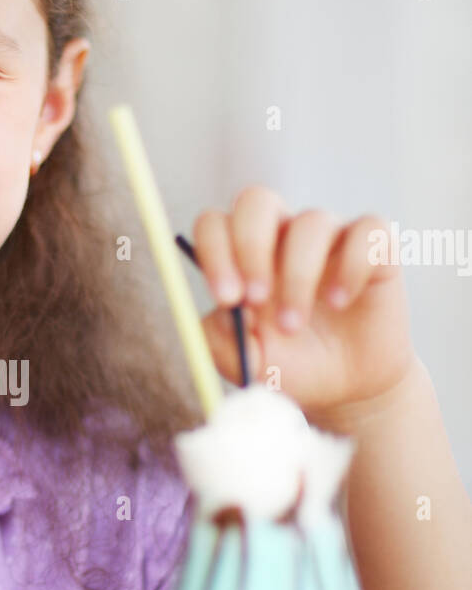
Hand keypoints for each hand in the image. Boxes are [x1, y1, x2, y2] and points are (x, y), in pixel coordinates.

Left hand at [191, 187, 417, 418]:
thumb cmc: (289, 366)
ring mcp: (329, 236)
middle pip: (256, 201)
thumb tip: (224, 309)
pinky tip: (341, 302)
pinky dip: (352, 266)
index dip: (215, 252)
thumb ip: (220, 339)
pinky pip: (369, 231)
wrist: (345, 389)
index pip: (216, 225)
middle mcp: (282, 235)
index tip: (226, 298)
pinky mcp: (375, 248)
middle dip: (251, 246)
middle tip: (255, 298)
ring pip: (311, 222)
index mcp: (241, 254)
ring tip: (293, 325)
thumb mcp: (245, 363)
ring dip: (298, 276)